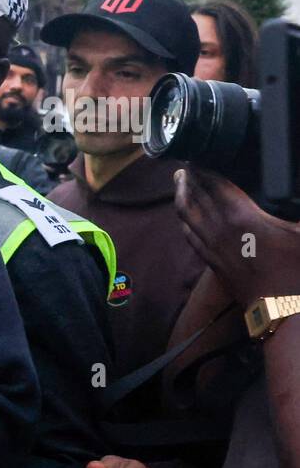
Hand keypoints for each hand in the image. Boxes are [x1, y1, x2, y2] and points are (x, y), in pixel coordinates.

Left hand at [174, 166, 299, 305]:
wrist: (281, 311)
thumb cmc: (296, 272)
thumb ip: (298, 207)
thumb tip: (294, 193)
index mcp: (241, 216)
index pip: (216, 185)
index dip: (205, 169)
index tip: (198, 156)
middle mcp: (219, 229)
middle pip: (195, 198)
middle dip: (190, 179)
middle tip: (186, 165)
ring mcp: (211, 247)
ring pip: (186, 216)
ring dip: (182, 197)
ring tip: (180, 183)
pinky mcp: (211, 262)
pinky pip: (190, 236)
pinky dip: (184, 221)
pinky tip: (184, 218)